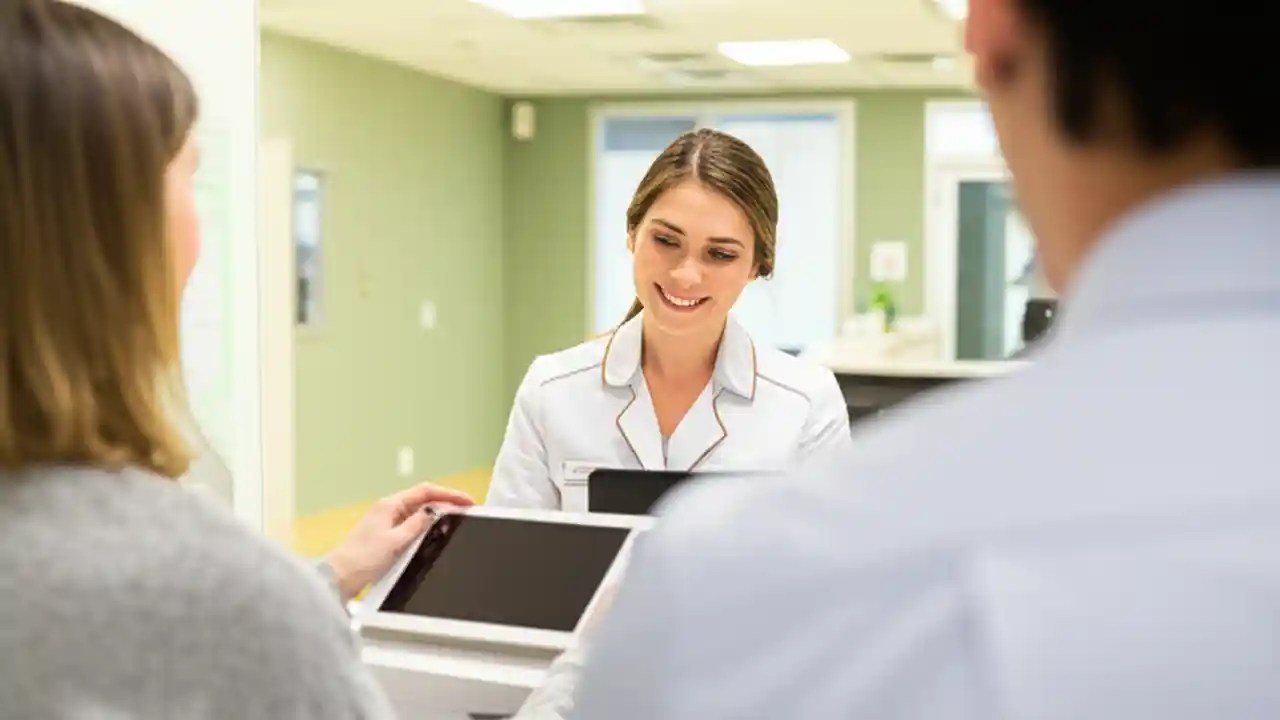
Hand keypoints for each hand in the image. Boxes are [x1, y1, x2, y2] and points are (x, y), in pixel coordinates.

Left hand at [326, 483, 474, 601]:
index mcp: (389, 505)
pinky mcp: (386, 536)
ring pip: (418, 513)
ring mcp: (387, 523)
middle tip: (466, 510)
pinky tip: (434, 535)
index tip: (467, 501)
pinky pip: (411, 526)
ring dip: (437, 516)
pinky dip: (426, 528)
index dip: (449, 494)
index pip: (426, 491)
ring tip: (455, 522)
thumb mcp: (396, 541)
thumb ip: (417, 524)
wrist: (340, 577)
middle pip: (423, 500)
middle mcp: (388, 510)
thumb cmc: (361, 559)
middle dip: (446, 503)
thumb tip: (435, 511)